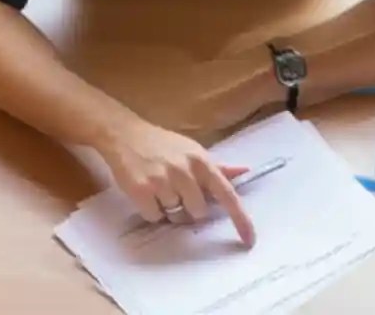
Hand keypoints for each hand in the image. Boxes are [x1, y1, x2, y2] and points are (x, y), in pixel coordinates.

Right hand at [96, 117, 255, 245]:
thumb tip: (244, 171)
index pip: (227, 194)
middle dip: (189, 207)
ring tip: (159, 188)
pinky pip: (155, 217)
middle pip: (199, 212)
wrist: (124, 134)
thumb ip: (218, 167)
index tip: (250, 240)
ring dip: (169, 209)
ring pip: (175, 216)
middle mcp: (184, 171)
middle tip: (177, 191)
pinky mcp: (141, 190)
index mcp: (201, 161)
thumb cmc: (163, 145)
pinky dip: (152, 211)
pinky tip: (146, 193)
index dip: (240, 219)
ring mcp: (162, 181)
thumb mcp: (193, 151)